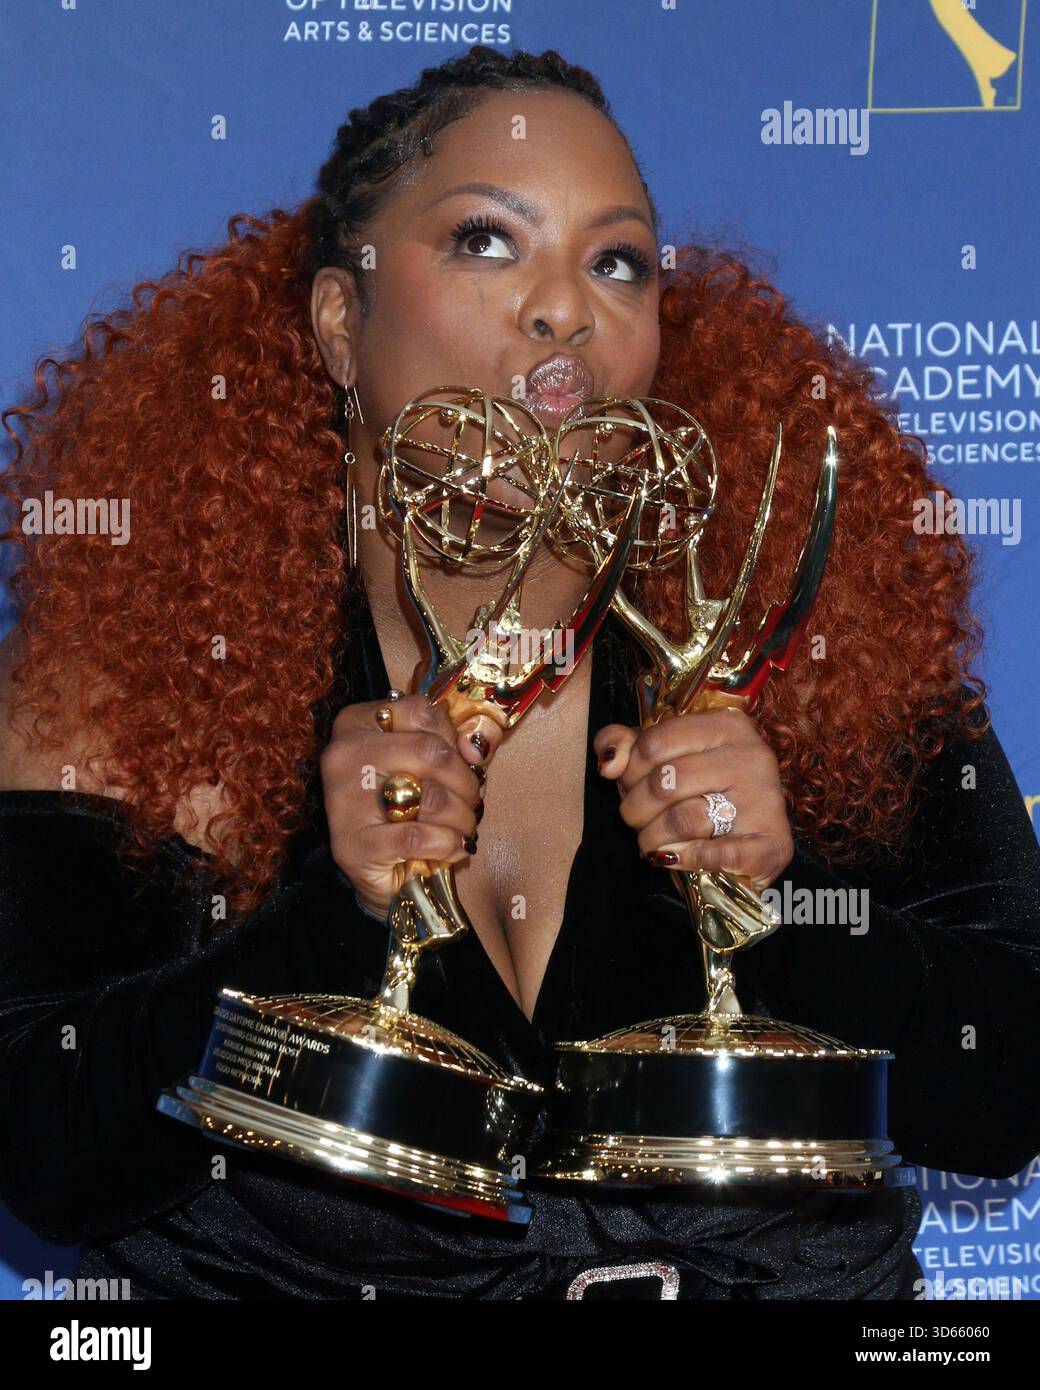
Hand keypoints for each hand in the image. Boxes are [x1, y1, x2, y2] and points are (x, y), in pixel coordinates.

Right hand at [321, 695, 489, 919]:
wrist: (379, 872)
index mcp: (356, 724)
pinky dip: (449, 844)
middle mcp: (342, 755)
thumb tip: (477, 747)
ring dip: (463, 816)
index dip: (454, 738)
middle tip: (472, 800)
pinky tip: (455, 847)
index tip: (463, 761)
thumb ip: (458, 743)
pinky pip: (419, 837)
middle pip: (430, 751)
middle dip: (465, 780)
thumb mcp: (428, 764)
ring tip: (465, 826)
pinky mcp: (352, 844)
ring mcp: (343, 800)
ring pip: (430, 796)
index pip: (421, 712)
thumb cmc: (406, 809)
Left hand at [593, 708, 793, 891]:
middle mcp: (751, 756)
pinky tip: (675, 858)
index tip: (630, 787)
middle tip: (636, 820)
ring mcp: (765, 800)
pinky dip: (685, 859)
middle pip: (665, 782)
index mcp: (726, 726)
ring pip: (683, 820)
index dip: (629, 772)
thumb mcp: (665, 759)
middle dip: (635, 809)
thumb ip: (628, 745)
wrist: (752, 844)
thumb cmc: (701, 794)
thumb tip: (609, 763)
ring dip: (652, 839)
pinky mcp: (773, 844)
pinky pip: (714, 854)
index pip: (654, 743)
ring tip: (650, 843)